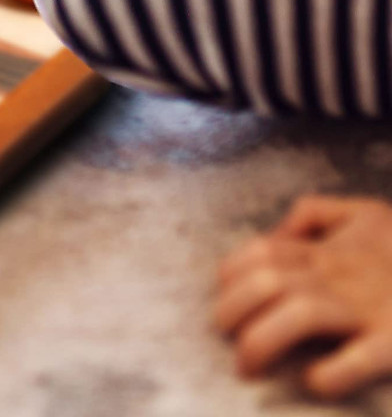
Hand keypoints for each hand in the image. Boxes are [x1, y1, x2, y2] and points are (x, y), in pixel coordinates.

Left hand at [216, 195, 391, 399]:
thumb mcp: (365, 213)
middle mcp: (342, 275)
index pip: (260, 252)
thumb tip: (276, 233)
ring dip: (263, 340)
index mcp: (330, 250)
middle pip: (268, 281)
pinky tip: (314, 382)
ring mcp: (370, 308)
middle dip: (233, 310)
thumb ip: (315, 213)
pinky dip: (333, 371)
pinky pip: (362, 356)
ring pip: (300, 312)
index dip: (231, 276)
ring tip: (248, 366)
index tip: (224, 302)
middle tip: (226, 339)